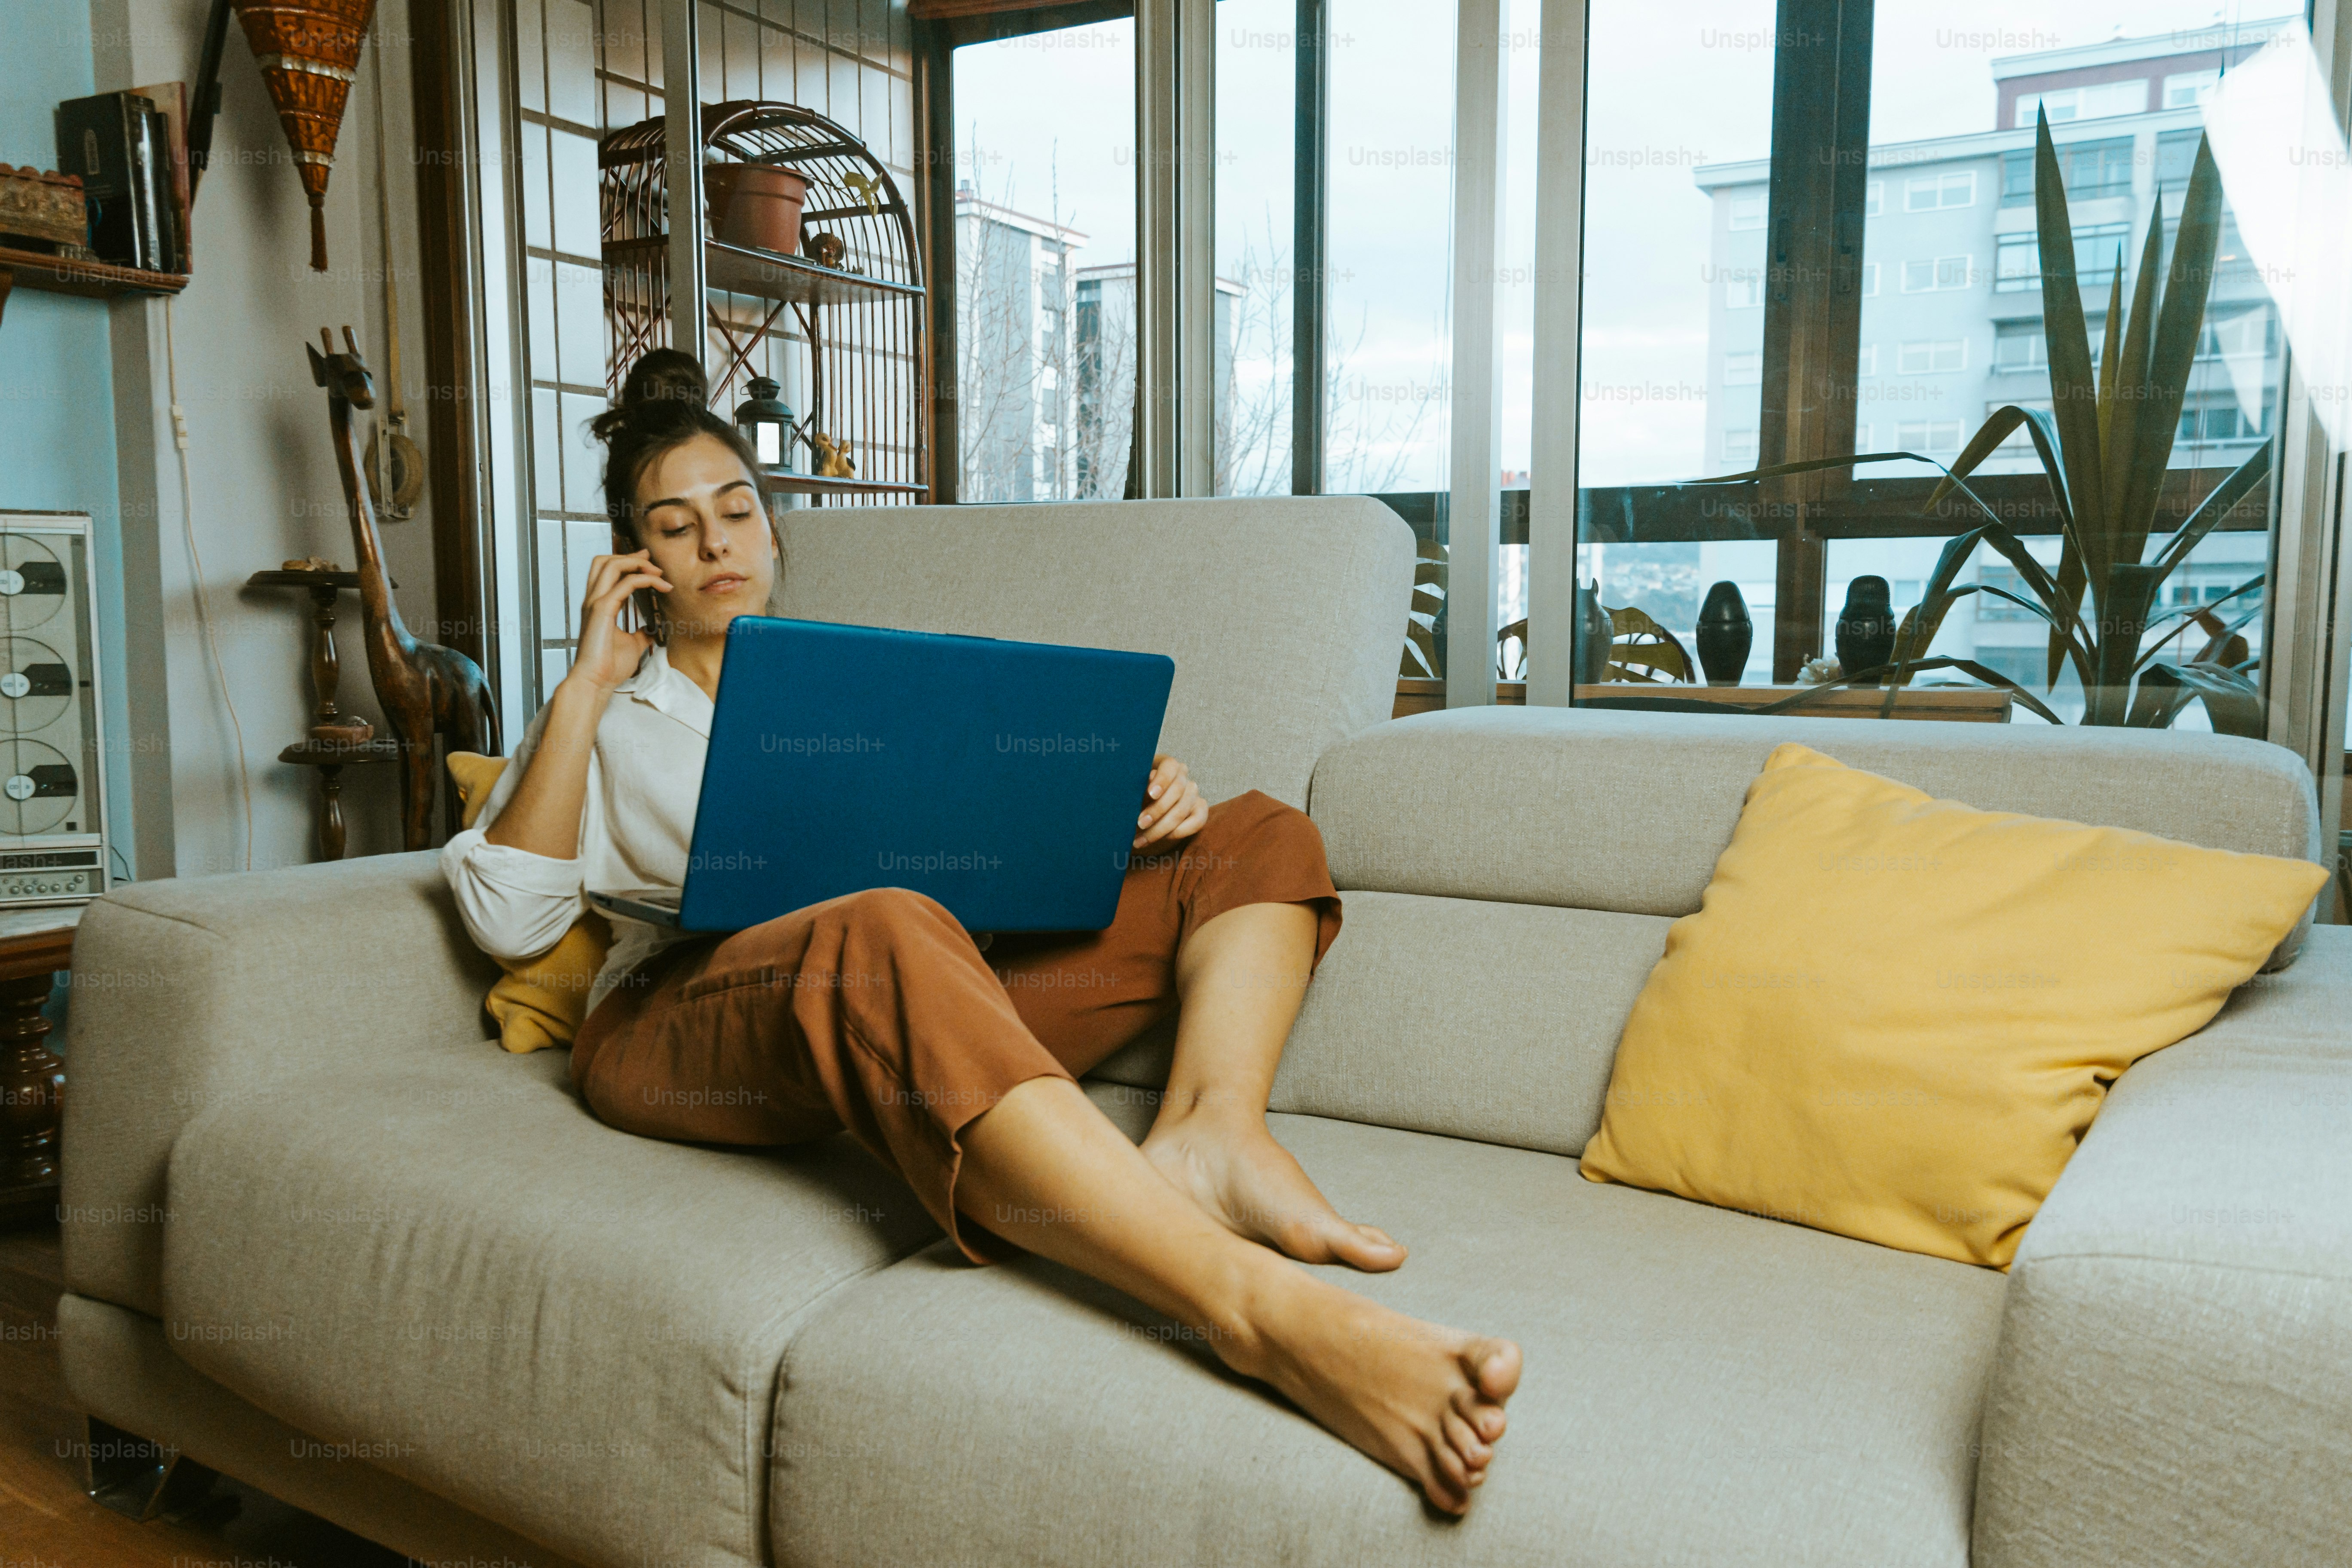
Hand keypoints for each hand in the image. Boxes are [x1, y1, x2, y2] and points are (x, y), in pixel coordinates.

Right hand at [567, 549, 670, 693]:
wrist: (596, 682)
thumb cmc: (609, 667)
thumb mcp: (632, 644)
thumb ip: (641, 633)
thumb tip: (652, 629)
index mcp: (598, 605)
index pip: (606, 571)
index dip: (627, 561)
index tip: (649, 565)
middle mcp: (593, 599)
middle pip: (605, 560)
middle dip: (630, 556)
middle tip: (652, 562)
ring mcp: (595, 603)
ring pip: (612, 564)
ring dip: (638, 564)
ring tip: (658, 573)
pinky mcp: (602, 609)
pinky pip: (626, 583)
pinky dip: (645, 580)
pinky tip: (661, 587)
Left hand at [1134, 755, 1207, 849]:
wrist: (1142, 815)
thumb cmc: (1135, 798)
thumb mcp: (1133, 792)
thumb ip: (1140, 788)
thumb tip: (1149, 784)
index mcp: (1165, 765)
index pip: (1170, 766)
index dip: (1163, 780)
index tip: (1151, 794)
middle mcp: (1182, 777)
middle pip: (1177, 790)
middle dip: (1157, 810)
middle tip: (1140, 823)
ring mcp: (1193, 793)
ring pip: (1182, 810)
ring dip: (1161, 827)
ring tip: (1142, 838)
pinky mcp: (1200, 809)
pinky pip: (1197, 822)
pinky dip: (1178, 832)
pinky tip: (1162, 838)